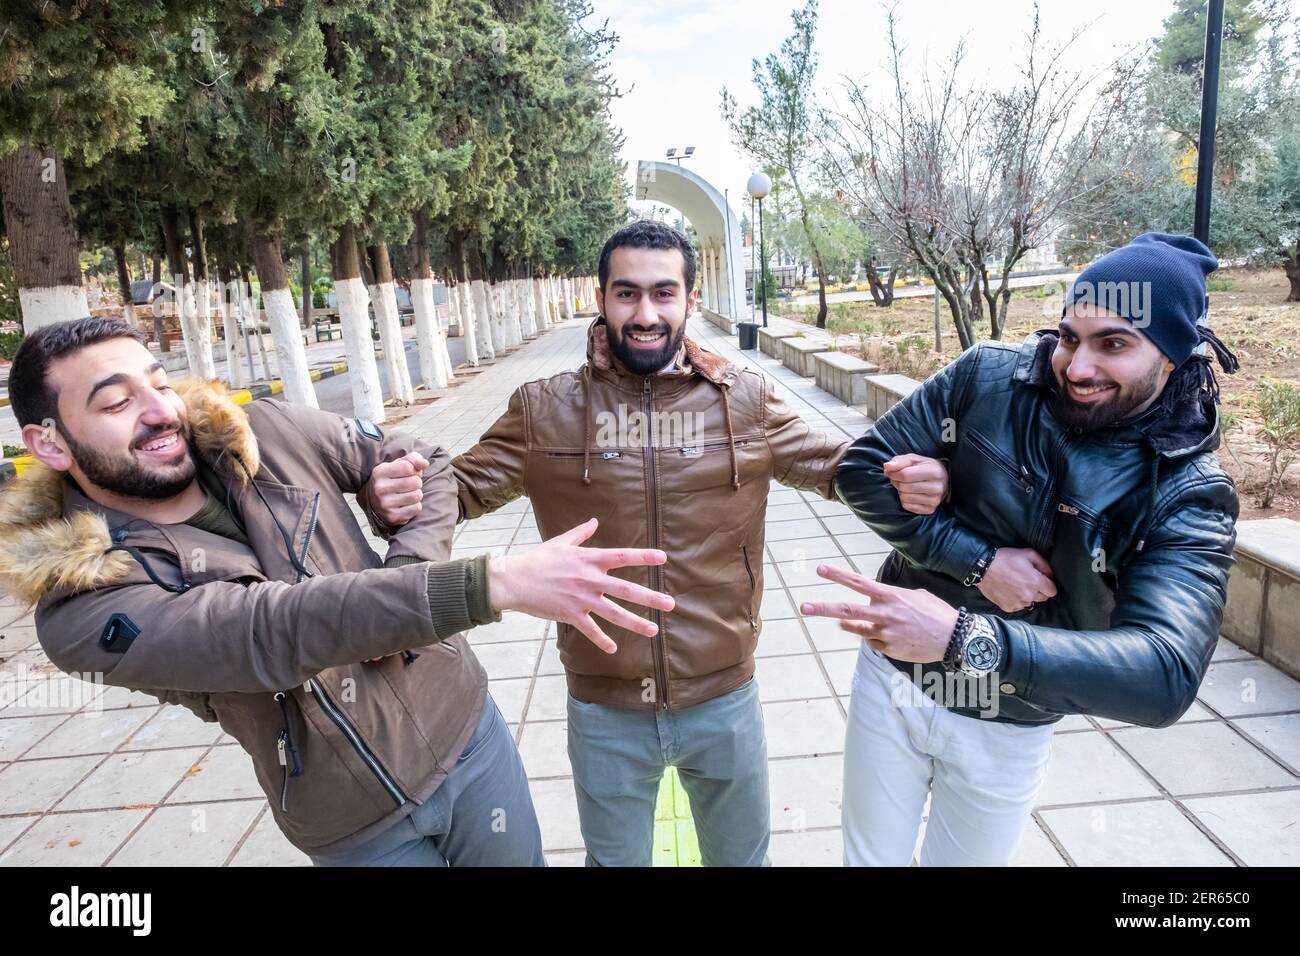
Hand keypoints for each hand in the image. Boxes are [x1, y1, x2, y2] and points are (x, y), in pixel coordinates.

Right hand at [369, 452, 428, 527]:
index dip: (414, 469)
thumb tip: (425, 463)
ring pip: (417, 495)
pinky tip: (406, 504)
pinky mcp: (392, 516)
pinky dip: (415, 505)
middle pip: (415, 482)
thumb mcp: (398, 464)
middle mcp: (380, 488)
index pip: (408, 467)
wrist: (375, 502)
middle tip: (409, 485)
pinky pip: (416, 508)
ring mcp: (385, 503)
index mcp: (379, 472)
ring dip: (417, 494)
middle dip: (417, 482)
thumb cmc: (391, 479)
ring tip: (408, 494)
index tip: (409, 473)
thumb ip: (413, 459)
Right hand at [487, 518, 674, 654]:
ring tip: (654, 631)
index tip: (663, 558)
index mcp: (589, 559)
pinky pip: (590, 630)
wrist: (515, 580)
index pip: (622, 557)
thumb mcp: (561, 542)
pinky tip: (614, 649)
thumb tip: (594, 521)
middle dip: (651, 598)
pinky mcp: (571, 615)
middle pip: (626, 590)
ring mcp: (582, 599)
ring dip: (635, 623)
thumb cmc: (538, 559)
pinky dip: (602, 641)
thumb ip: (581, 533)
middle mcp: (590, 579)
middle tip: (670, 604)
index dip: (643, 557)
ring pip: (614, 613)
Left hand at [798, 565, 958, 661]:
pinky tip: (890, 635)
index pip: (858, 583)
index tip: (820, 570)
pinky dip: (874, 638)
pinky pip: (873, 642)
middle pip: (847, 610)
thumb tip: (874, 601)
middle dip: (823, 608)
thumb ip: (890, 597)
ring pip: (856, 628)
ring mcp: (885, 633)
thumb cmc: (935, 612)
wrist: (955, 637)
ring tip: (837, 620)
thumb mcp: (914, 595)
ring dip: (846, 624)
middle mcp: (884, 613)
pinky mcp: (889, 649)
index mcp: (890, 596)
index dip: (838, 575)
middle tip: (804, 606)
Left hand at [883, 453, 947, 514]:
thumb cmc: (924, 467)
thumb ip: (899, 461)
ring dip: (900, 491)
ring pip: (905, 498)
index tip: (892, 472)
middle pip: (904, 487)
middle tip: (900, 479)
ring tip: (906, 486)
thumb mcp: (913, 459)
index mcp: (934, 472)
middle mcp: (937, 488)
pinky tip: (910, 494)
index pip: (905, 475)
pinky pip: (907, 506)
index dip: (894, 474)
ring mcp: (935, 500)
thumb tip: (887, 466)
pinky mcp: (930, 509)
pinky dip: (904, 500)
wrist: (942, 480)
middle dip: (897, 482)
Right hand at [978, 547, 1056, 612]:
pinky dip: (1016, 600)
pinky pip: (1018, 606)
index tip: (1042, 580)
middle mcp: (1029, 595)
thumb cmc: (1005, 558)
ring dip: (1027, 596)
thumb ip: (1044, 564)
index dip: (1048, 584)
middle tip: (1027, 581)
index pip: (1053, 591)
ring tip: (1016, 586)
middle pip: (1043, 598)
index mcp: (1036, 582)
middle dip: (1038, 590)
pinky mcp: (1008, 607)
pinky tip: (1009, 591)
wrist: (983, 567)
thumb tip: (1050, 574)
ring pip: (1030, 602)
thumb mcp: (1028, 554)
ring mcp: (1018, 603)